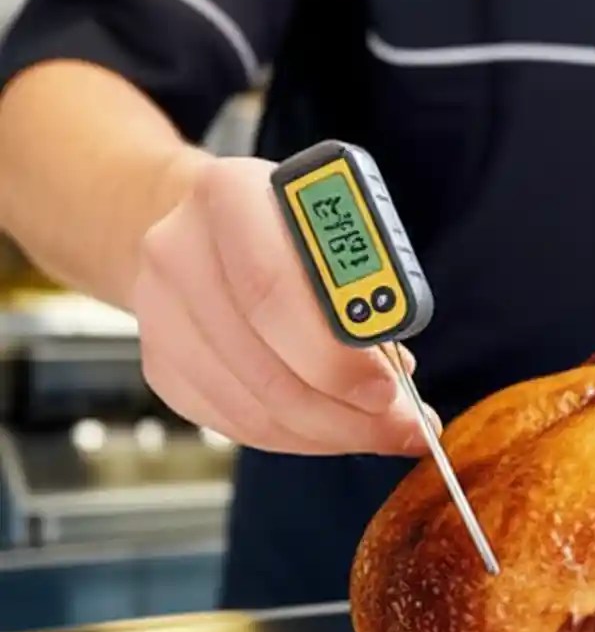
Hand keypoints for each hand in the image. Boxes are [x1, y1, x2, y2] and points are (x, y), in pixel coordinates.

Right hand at [132, 154, 438, 455]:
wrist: (202, 223)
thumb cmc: (284, 226)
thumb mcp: (330, 226)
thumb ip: (363, 289)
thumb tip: (399, 376)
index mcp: (231, 196)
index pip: (275, 291)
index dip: (337, 355)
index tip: (391, 390)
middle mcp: (181, 250)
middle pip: (264, 363)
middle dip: (343, 410)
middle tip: (397, 428)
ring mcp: (159, 311)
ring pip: (251, 405)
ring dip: (325, 432)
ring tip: (377, 432)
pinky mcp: (160, 361)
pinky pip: (231, 420)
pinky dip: (291, 435)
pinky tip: (329, 429)